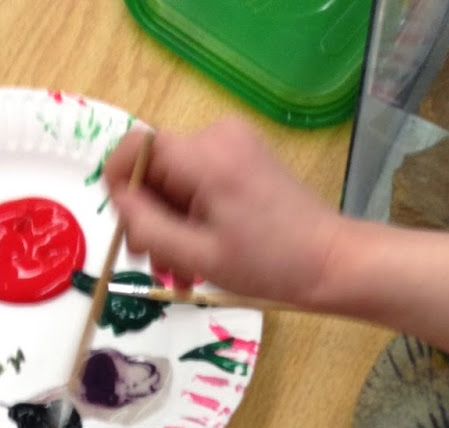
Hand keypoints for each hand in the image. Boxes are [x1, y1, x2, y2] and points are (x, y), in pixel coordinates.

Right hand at [105, 118, 342, 307]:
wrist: (330, 261)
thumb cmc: (270, 265)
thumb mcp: (199, 256)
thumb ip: (149, 227)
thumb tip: (118, 202)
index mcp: (205, 155)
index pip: (135, 147)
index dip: (119, 184)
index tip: (128, 227)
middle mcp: (217, 134)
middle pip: (156, 167)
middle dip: (150, 217)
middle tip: (156, 265)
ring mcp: (233, 142)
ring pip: (176, 178)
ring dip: (171, 224)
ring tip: (182, 271)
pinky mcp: (244, 155)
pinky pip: (199, 179)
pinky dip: (193, 214)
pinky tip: (201, 251)